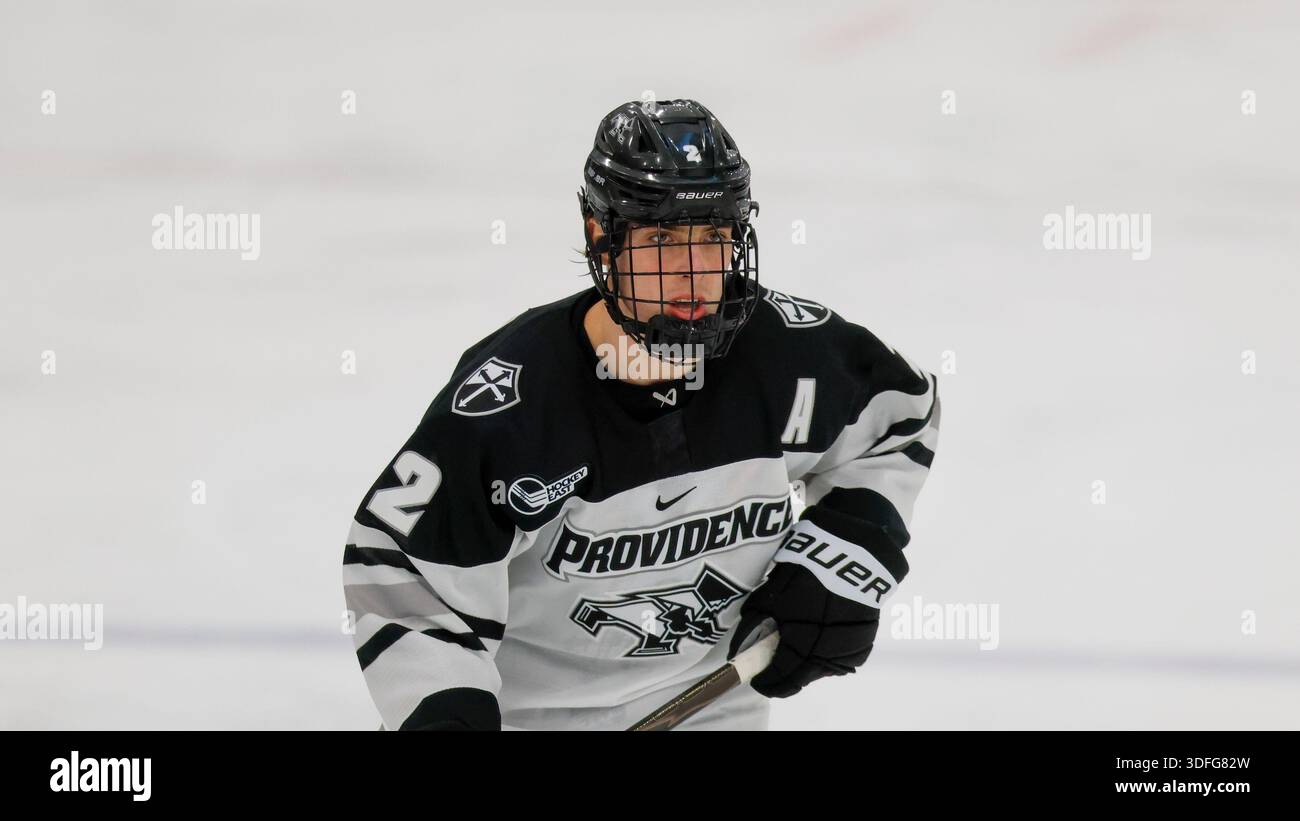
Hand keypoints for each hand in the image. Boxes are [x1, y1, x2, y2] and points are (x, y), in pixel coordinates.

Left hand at [728, 563, 879, 698]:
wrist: (850, 558)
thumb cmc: (803, 574)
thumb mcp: (770, 597)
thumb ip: (751, 627)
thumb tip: (738, 651)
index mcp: (801, 643)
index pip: (781, 677)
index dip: (766, 682)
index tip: (757, 680)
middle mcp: (826, 654)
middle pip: (801, 679)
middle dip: (784, 678)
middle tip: (775, 668)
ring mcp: (848, 651)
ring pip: (822, 672)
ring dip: (807, 667)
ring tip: (798, 651)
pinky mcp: (863, 645)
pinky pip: (841, 661)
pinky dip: (828, 657)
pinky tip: (820, 642)